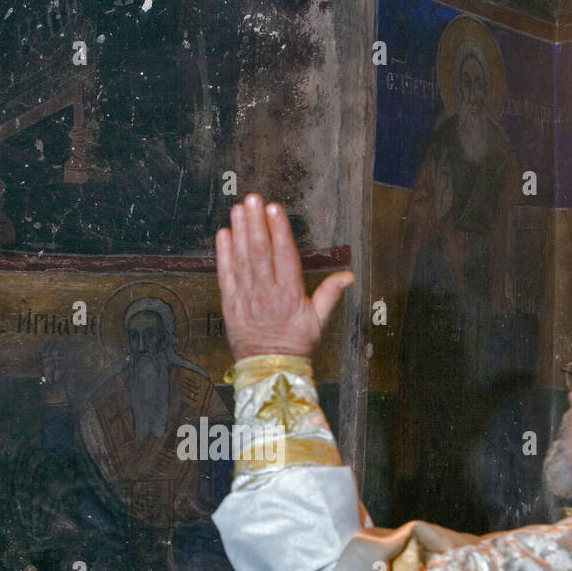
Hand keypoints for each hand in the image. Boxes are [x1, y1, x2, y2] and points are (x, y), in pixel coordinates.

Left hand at [215, 194, 354, 360]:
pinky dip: (223, 255)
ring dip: (240, 232)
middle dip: (256, 224)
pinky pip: (226, 276)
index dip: (279, 231)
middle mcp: (267, 294)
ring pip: (242, 260)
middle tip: (252, 200)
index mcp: (290, 295)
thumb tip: (348, 275)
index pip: (284, 256)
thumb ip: (330, 294)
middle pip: (260, 253)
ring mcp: (246, 298)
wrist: (271, 370)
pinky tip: (224, 235)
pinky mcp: (230, 304)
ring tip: (239, 209)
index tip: (274, 209)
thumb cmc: (296, 345)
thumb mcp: (319, 322)